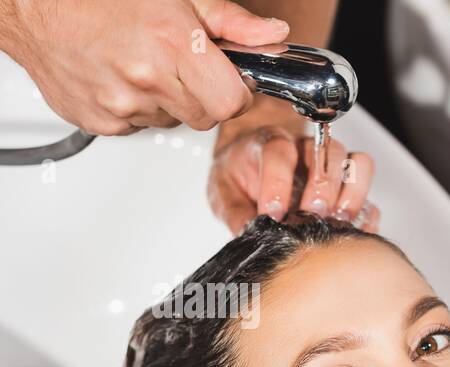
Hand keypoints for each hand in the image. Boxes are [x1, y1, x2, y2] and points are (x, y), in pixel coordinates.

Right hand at [0, 0, 288, 134]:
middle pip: (206, 116)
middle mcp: (146, 79)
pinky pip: (137, 126)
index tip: (227, 77)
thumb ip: (231, 22)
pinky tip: (118, 75)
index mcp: (172, 46)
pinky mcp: (99, 121)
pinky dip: (136, 107)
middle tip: (179, 64)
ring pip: (172, 121)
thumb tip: (274, 36)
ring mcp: (120, 105)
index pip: (233, 102)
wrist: (30, 3)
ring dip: (167, 99)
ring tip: (141, 62)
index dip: (236, 90)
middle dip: (204, 94)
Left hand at [209, 118, 378, 233]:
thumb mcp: (225, 193)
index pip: (279, 151)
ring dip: (351, 194)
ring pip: (357, 163)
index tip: (273, 212)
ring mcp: (333, 164)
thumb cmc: (242, 176)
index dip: (277, 182)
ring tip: (339, 220)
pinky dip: (367, 209)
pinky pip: (369, 194)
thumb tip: (249, 233)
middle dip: (322, 187)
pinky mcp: (350, 184)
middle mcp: (306, 149)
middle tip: (312, 215)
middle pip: (326, 152)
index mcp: (269, 144)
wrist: (255, 165)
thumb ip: (235, 212)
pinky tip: (354, 229)